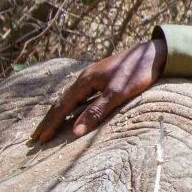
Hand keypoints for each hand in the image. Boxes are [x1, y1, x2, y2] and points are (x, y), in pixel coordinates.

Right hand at [32, 39, 166, 141]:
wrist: (155, 53)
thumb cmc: (137, 72)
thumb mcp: (118, 93)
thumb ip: (96, 111)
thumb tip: (75, 132)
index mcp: (85, 81)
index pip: (62, 106)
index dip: (51, 123)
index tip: (39, 138)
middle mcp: (86, 78)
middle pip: (62, 102)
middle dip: (50, 120)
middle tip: (36, 136)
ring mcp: (94, 78)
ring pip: (71, 99)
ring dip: (60, 114)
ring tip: (50, 127)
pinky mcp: (103, 79)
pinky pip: (81, 96)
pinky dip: (73, 108)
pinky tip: (73, 113)